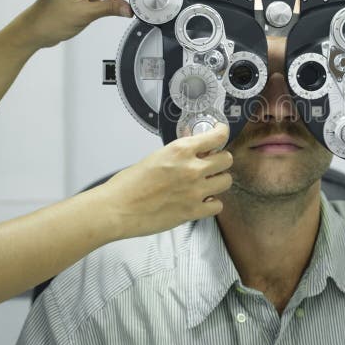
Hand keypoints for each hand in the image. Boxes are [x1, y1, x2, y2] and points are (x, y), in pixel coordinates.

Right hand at [92, 124, 232, 239]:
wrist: (117, 208)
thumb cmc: (129, 184)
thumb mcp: (156, 156)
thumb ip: (179, 153)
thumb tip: (193, 148)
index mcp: (180, 150)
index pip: (217, 136)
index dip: (222, 133)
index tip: (220, 133)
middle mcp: (192, 168)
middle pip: (227, 159)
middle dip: (220, 160)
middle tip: (211, 163)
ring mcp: (195, 191)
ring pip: (226, 181)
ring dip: (218, 181)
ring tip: (206, 183)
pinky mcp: (193, 211)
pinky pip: (218, 205)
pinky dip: (212, 203)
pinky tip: (201, 200)